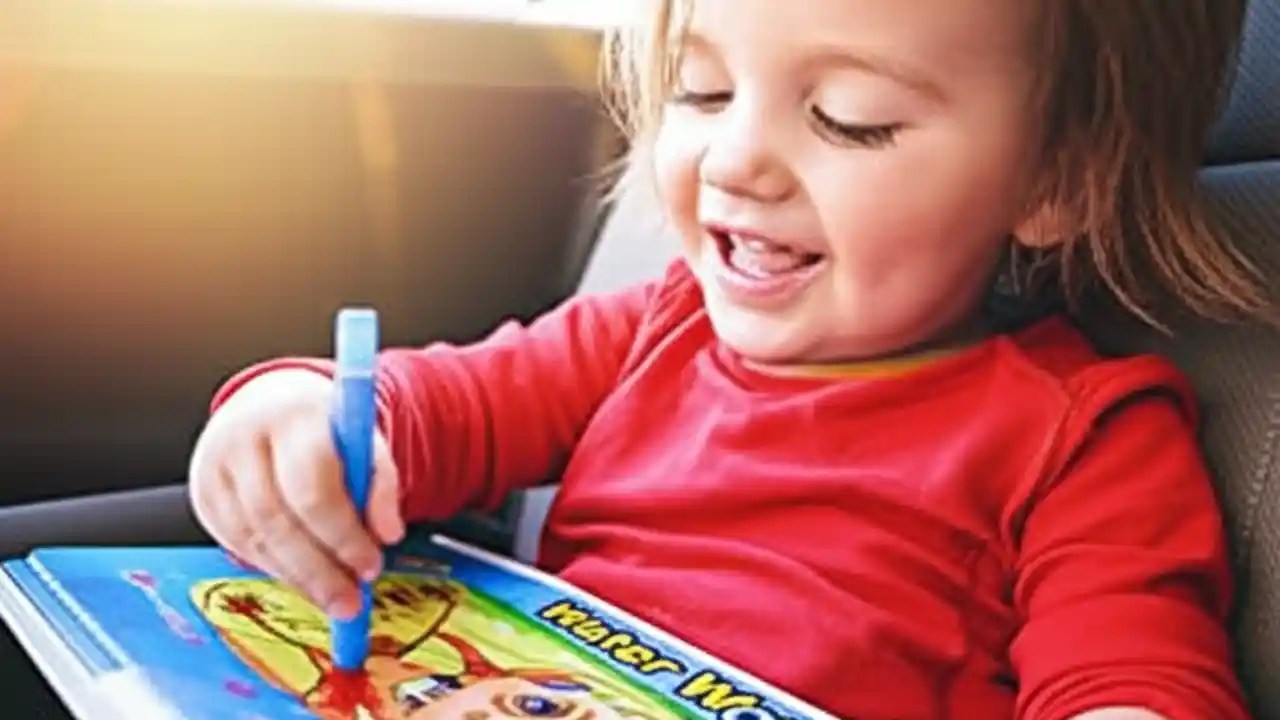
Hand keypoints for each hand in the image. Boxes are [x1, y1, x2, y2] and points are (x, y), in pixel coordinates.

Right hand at [188, 369, 404, 617]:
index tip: (370, 566)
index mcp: (295, 418)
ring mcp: (215, 467)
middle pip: (276, 519)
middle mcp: (245, 438)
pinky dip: (273, 567)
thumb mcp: (363, 441)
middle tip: (349, 599)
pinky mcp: (202, 493)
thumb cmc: (324, 430)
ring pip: (254, 537)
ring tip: (333, 597)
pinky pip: (236, 543)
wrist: (270, 404)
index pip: (312, 487)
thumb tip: (387, 534)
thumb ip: (381, 484)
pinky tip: (301, 578)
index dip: (342, 535)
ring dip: (297, 576)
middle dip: (318, 568)